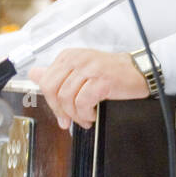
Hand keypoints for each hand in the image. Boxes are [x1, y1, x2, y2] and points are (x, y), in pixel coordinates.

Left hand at [28, 49, 147, 129]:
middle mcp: (78, 59)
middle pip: (53, 90)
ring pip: (67, 98)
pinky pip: (83, 102)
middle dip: (60, 110)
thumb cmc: (114, 72)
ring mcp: (90, 69)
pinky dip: (86, 113)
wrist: (141, 71)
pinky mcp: (101, 80)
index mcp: (69, 56)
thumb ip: (57, 73)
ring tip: (86, 117)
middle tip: (69, 120)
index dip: (51, 102)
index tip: (60, 114)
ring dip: (76, 114)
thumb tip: (34, 74)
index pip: (46, 81)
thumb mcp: (82, 69)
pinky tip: (93, 114)